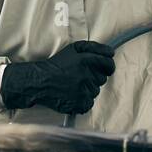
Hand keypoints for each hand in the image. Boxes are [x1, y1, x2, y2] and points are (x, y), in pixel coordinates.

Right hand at [0, 40, 115, 114]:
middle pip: (102, 79)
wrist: (40, 81)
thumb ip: (94, 47)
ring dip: (88, 89)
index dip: (107, 67)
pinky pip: (89, 103)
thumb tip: (111, 52)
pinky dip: (83, 100)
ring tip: (74, 85)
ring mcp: (84, 91)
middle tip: (80, 76)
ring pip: (95, 91)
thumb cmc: (57, 64)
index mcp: (86, 60)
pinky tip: (73, 94)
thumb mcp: (74, 49)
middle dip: (94, 77)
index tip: (103, 68)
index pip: (109, 65)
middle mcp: (87, 76)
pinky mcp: (80, 104)